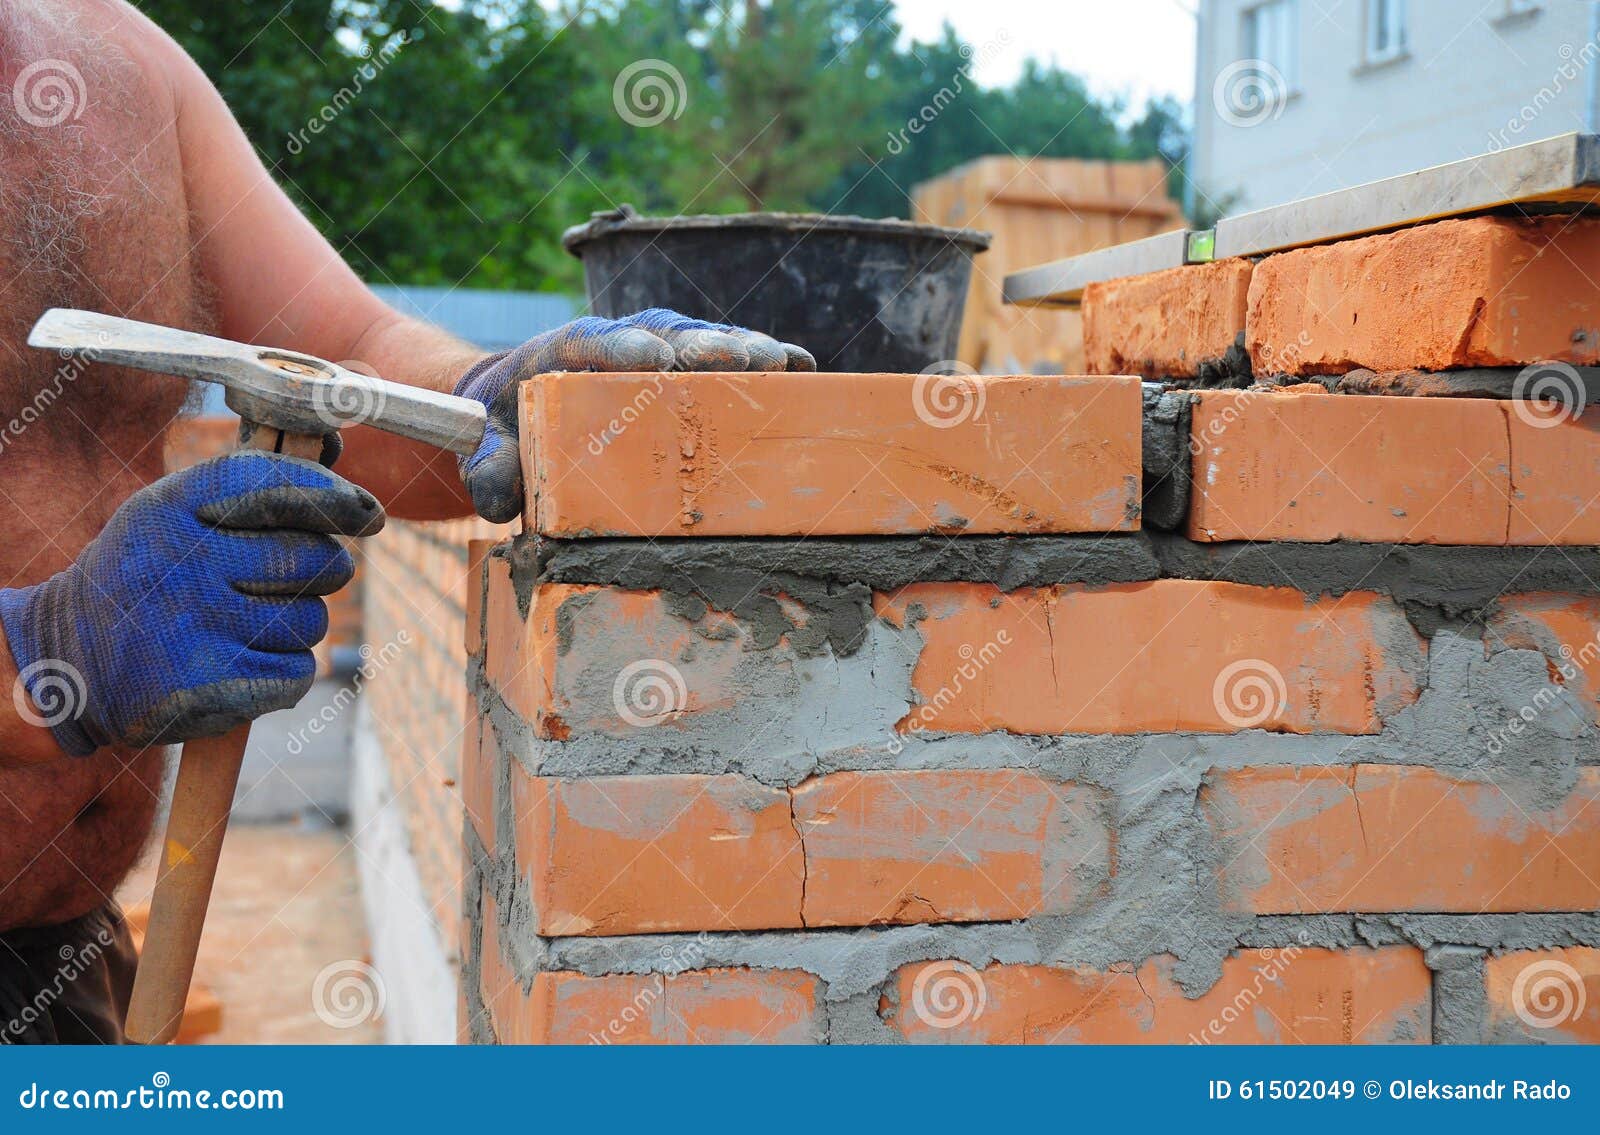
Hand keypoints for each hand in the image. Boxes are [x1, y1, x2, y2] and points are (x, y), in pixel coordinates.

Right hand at [0, 452, 383, 755]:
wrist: (71, 663)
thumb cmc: (147, 579)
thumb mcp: (172, 516)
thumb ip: (248, 493)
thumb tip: (352, 491)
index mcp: (173, 510)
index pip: (273, 485)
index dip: (333, 497)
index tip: (366, 512)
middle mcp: (183, 563)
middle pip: (312, 559)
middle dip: (323, 569)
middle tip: (298, 578)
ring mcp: (195, 626)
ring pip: (310, 621)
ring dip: (298, 627)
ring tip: (249, 627)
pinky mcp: (209, 686)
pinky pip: (295, 673)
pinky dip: (285, 674)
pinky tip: (245, 666)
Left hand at [452, 309, 815, 521]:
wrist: (517, 403)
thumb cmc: (504, 424)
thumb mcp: (483, 445)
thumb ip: (487, 468)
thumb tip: (499, 497)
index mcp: (562, 351)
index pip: (590, 339)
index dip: (621, 346)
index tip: (651, 356)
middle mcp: (619, 341)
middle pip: (664, 333)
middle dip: (702, 345)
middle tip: (737, 359)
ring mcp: (659, 351)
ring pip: (704, 341)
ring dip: (744, 351)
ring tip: (783, 365)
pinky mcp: (689, 368)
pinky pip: (729, 360)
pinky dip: (766, 362)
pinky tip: (806, 369)